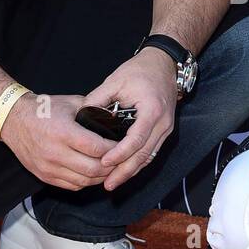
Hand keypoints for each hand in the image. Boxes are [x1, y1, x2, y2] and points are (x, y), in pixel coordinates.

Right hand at [0, 92, 117, 189]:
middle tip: (121, 160)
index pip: (97, 148)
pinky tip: (93, 173)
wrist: (13, 120)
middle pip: (93, 169)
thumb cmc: (42, 109)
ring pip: (84, 181)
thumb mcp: (70, 103)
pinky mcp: (44, 176)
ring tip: (110, 168)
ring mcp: (49, 167)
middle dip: (111, 166)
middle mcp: (55, 153)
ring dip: (100, 177)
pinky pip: (71, 186)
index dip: (115, 149)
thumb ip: (93, 109)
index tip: (123, 145)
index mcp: (63, 132)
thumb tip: (114, 117)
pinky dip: (86, 182)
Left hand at [83, 49, 178, 189]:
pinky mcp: (163, 131)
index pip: (136, 139)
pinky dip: (137, 163)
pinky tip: (124, 171)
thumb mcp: (116, 80)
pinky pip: (151, 152)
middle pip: (144, 155)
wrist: (164, 63)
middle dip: (124, 172)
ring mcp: (166, 128)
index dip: (119, 153)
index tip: (103, 162)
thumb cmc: (141, 70)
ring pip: (148, 157)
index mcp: (152, 110)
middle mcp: (163, 123)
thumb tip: (82, 116)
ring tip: (112, 183)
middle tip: (107, 185)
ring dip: (131, 172)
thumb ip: (98, 98)